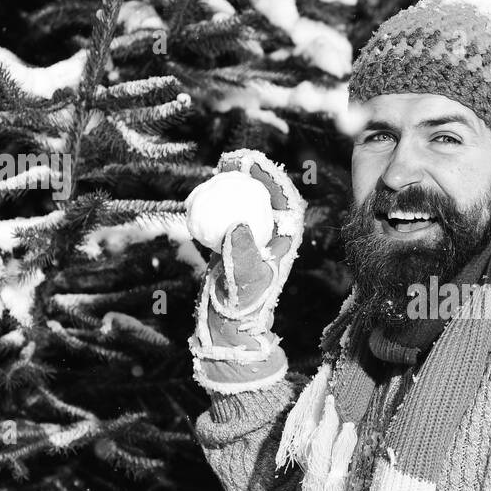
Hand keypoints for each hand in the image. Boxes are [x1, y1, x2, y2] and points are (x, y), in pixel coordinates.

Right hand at [189, 150, 305, 389]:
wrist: (229, 331)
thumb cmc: (243, 311)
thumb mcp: (245, 284)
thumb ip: (242, 257)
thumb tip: (238, 226)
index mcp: (286, 243)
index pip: (285, 201)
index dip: (271, 177)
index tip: (252, 163)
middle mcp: (273, 239)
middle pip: (266, 197)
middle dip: (253, 173)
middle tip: (233, 159)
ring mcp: (253, 241)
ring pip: (248, 204)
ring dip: (236, 184)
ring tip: (222, 166)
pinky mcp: (234, 246)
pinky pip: (228, 216)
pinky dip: (219, 203)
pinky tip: (204, 193)